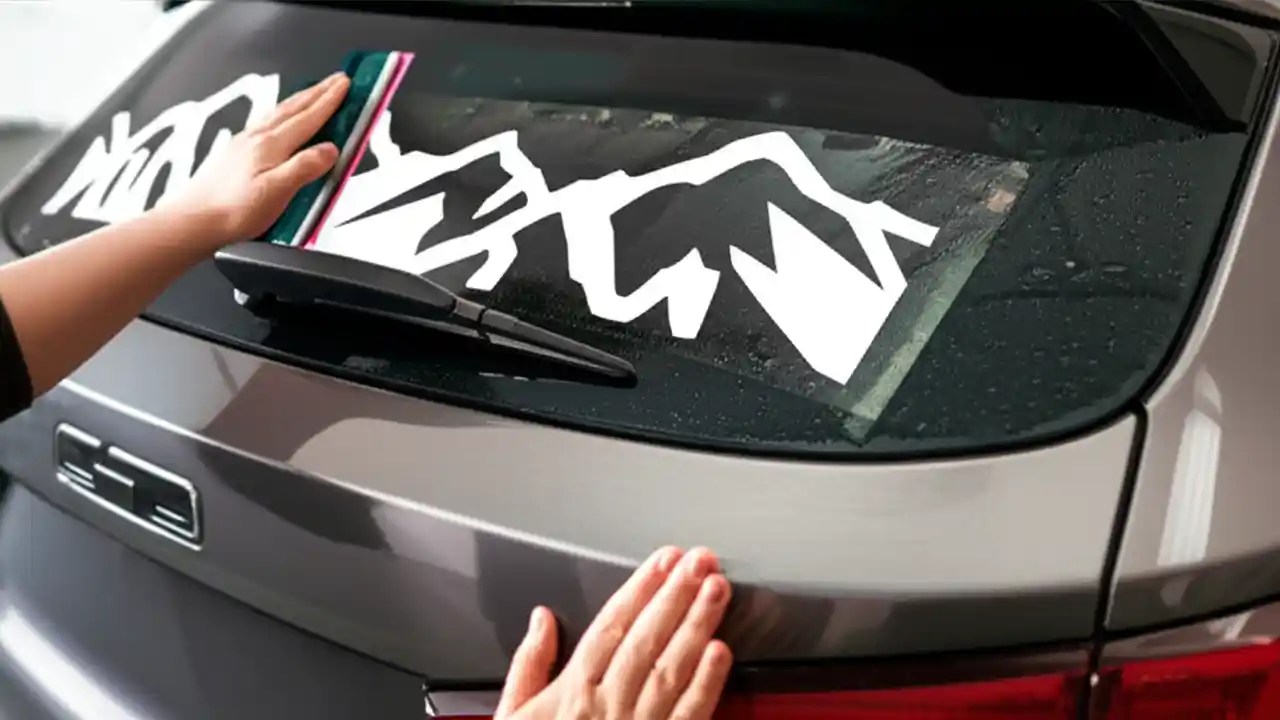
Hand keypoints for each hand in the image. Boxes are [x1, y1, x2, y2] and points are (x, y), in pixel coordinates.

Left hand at [161, 72, 349, 246]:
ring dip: (300, 99)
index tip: (346, 86)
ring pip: (278, 112)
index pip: (309, 117)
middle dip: (319, 92)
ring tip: (313, 92)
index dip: (330, 100)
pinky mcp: (235, 153)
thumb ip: (305, 167)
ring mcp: (243, 143)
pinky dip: (281, 113)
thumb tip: (330, 149)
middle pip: (294, 107)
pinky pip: (265, 122)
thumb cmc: (231, 210)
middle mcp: (256, 138)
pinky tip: (278, 119)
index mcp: (270, 145)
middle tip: (337, 80)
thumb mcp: (277, 192)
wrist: (192, 221)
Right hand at [498, 547, 733, 719]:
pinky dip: (706, 684)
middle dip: (675, 596)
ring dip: (697, 626)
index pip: (611, 627)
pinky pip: (688, 716)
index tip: (665, 560)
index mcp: (573, 693)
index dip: (640, 589)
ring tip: (717, 591)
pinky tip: (721, 653)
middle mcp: (606, 707)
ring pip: (670, 670)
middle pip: (645, 640)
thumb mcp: (513, 718)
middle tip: (701, 561)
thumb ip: (528, 664)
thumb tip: (541, 618)